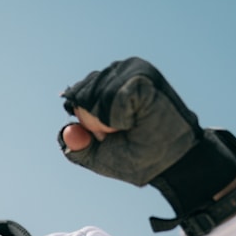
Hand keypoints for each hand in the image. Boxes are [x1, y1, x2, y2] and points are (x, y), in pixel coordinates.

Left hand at [57, 57, 201, 185]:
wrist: (169, 164)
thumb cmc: (139, 158)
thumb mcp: (98, 157)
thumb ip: (77, 146)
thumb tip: (66, 132)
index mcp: (103, 87)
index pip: (75, 95)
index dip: (86, 121)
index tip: (108, 135)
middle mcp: (116, 74)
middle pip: (81, 93)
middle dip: (94, 122)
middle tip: (122, 132)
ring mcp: (130, 71)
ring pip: (95, 94)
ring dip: (109, 120)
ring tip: (132, 125)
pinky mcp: (142, 75)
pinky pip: (112, 96)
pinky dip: (120, 116)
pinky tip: (137, 119)